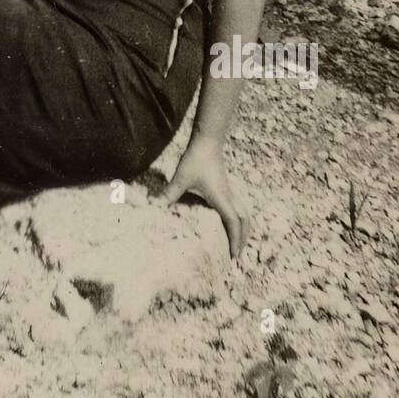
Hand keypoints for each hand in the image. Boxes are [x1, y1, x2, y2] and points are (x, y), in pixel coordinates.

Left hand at [160, 137, 249, 259]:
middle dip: (243, 238)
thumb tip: (154, 207)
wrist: (207, 141)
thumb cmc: (196, 159)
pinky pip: (238, 206)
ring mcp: (229, 191)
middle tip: (238, 256)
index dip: (236, 240)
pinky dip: (239, 217)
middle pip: (245, 220)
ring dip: (244, 228)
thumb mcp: (181, 178)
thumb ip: (169, 194)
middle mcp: (229, 196)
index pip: (234, 222)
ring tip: (238, 241)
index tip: (235, 256)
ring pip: (244, 212)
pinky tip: (229, 221)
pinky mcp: (226, 186)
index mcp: (221, 198)